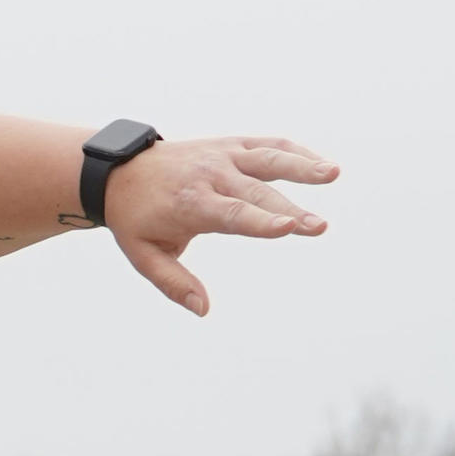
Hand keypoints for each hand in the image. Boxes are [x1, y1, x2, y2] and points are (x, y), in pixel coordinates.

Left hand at [101, 137, 337, 317]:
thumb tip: (202, 310)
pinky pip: (268, 145)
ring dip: (302, 166)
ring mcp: (223, 156)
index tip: (288, 226)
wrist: (121, 171)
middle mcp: (210, 175)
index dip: (261, 221)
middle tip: (319, 226)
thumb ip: (173, 283)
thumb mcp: (144, 255)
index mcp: (191, 203)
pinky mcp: (232, 145)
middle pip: (257, 193)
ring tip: (333, 173)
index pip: (232, 213)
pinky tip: (322, 166)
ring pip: (268, 159)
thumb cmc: (136, 218)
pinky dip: (296, 152)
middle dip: (290, 208)